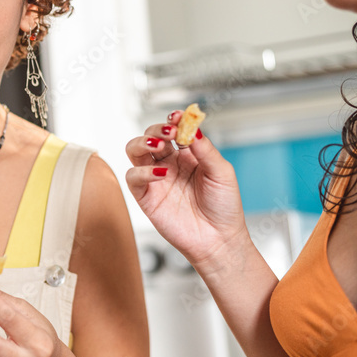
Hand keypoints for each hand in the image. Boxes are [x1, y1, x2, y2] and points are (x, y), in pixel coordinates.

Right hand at [124, 110, 248, 268]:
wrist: (219, 240)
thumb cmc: (224, 207)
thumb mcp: (222, 172)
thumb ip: (205, 149)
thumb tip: (192, 127)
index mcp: (187, 155)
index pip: (174, 130)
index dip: (173, 120)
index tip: (178, 116)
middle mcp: (168, 164)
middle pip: (150, 136)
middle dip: (157, 129)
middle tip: (170, 132)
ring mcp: (155, 179)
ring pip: (135, 151)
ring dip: (142, 143)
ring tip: (159, 145)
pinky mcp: (145, 197)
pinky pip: (133, 177)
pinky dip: (142, 172)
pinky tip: (161, 174)